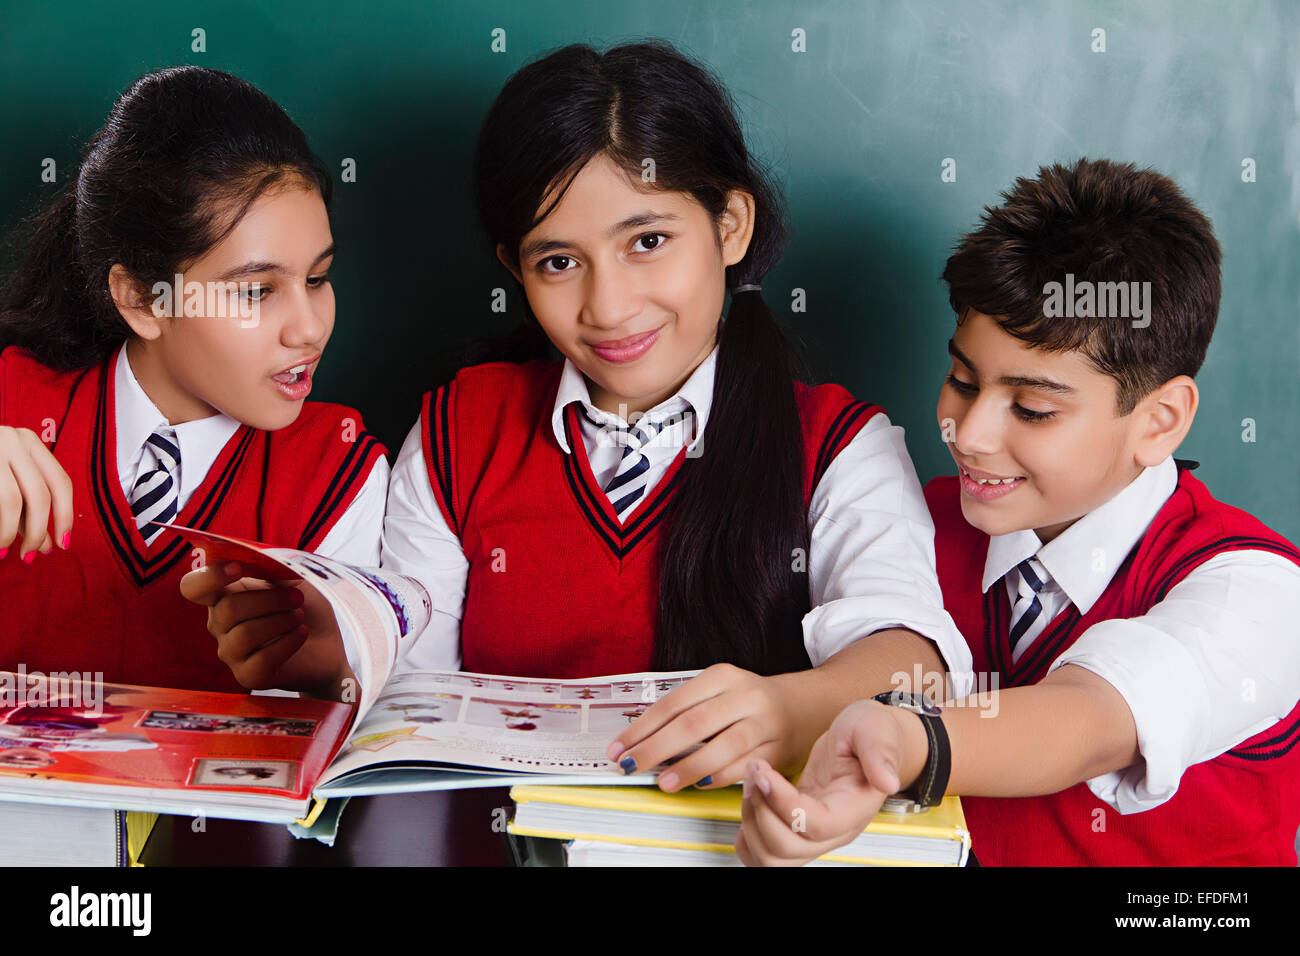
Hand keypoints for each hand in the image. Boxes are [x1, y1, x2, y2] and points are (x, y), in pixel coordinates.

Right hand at [0, 426, 73, 559]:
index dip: (66, 517)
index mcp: (28, 441)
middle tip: (29, 555)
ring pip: (11, 501)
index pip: (60, 483)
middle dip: (38, 531)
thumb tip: (48, 547)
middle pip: (40, 495)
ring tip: (2, 551)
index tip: (63, 544)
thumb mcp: (9, 484)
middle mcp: (11, 439)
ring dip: (8, 533)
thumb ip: (28, 511)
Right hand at [179, 560, 350, 697]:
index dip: (209, 576)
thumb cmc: (304, 608)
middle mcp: (220, 626)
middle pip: (228, 609)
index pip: (193, 588)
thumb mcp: (293, 580)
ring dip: (281, 620)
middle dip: (269, 599)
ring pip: (245, 634)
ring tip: (300, 616)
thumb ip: (272, 568)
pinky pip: (262, 659)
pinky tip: (302, 633)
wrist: (327, 645)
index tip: (238, 567)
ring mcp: (231, 653)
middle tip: (298, 597)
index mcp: (223, 597)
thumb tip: (259, 558)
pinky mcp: (249, 677)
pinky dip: (288, 642)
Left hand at [603, 662, 804, 791]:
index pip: (673, 703)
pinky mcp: (778, 749)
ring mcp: (764, 723)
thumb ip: (685, 712)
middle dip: (656, 748)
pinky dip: (718, 778)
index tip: (619, 748)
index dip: (642, 728)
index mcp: (723, 676)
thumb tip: (639, 742)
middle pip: (693, 724)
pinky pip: (743, 768)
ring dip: (687, 768)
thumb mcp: (718, 691)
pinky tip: (698, 784)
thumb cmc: (748, 702)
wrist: (804, 706)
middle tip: (631, 766)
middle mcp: (745, 696)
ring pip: (722, 747)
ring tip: (663, 782)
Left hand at [735, 698, 913, 865]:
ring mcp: (813, 835)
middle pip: (786, 849)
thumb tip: (887, 781)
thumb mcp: (874, 729)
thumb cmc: (871, 734)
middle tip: (757, 772)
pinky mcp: (795, 831)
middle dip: (760, 809)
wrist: (866, 740)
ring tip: (753, 783)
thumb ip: (879, 753)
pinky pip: (763, 854)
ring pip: (772, 858)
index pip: (816, 825)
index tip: (765, 773)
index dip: (783, 803)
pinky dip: (747, 836)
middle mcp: (834, 831)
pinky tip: (752, 801)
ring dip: (751, 821)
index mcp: (854, 809)